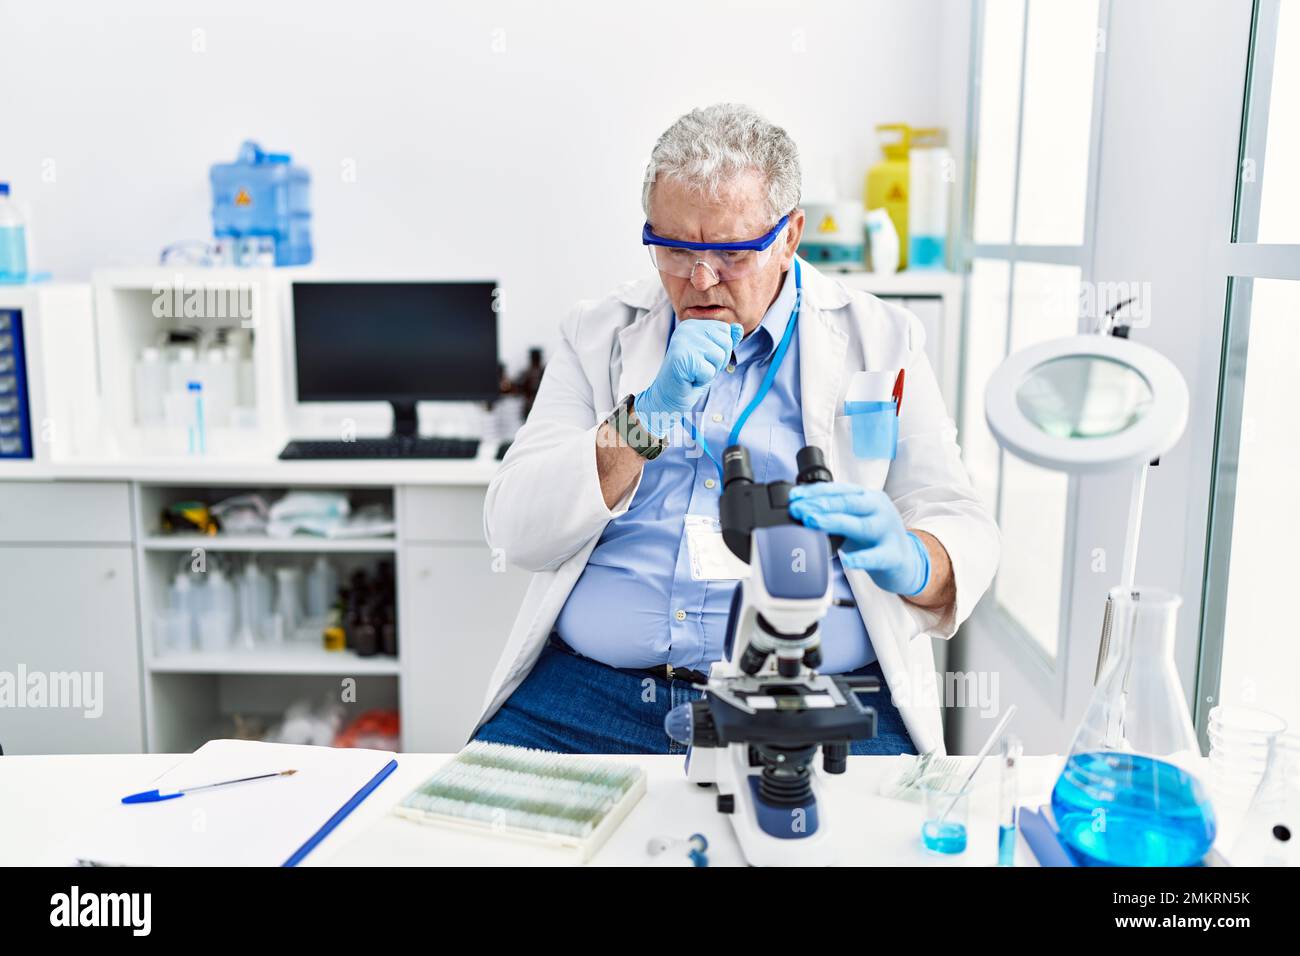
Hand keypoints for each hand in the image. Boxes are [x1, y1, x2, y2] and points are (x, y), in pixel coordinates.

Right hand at [634, 320, 742, 436]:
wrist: (668, 396)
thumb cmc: (690, 376)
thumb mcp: (712, 357)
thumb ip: (725, 341)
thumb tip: (739, 327)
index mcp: (692, 324)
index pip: (725, 330)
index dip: (721, 350)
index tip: (703, 358)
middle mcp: (686, 328)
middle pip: (725, 342)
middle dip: (718, 361)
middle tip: (699, 368)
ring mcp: (683, 342)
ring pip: (719, 356)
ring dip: (710, 371)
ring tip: (694, 373)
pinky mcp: (682, 357)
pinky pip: (709, 371)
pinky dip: (702, 380)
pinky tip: (689, 379)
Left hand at [787, 481, 929, 595]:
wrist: (906, 561)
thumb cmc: (875, 538)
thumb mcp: (856, 519)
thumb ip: (835, 514)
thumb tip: (801, 513)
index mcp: (869, 498)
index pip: (840, 490)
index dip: (815, 492)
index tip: (794, 496)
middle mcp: (879, 510)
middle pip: (848, 502)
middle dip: (820, 504)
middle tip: (798, 509)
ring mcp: (888, 531)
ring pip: (860, 525)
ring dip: (834, 522)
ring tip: (812, 522)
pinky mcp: (894, 555)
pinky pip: (877, 556)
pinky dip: (862, 558)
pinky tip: (847, 561)